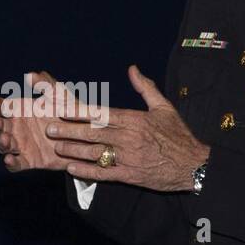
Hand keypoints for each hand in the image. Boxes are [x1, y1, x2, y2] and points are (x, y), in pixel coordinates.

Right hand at [0, 71, 91, 171]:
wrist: (84, 138)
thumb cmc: (70, 112)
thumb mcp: (60, 96)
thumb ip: (47, 85)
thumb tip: (31, 74)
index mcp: (20, 110)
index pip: (2, 107)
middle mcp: (17, 128)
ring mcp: (21, 145)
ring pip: (5, 145)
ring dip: (1, 143)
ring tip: (5, 139)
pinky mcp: (29, 161)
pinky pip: (16, 164)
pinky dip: (10, 163)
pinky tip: (9, 160)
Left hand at [45, 64, 209, 191]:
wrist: (194, 164)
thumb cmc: (178, 135)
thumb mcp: (164, 107)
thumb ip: (145, 88)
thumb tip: (132, 68)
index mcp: (134, 119)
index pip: (101, 114)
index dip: (79, 112)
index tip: (61, 109)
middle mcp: (128, 138)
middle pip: (92, 133)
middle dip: (69, 130)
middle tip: (49, 128)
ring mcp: (129, 158)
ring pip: (94, 153)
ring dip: (73, 151)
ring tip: (56, 147)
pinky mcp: (131, 176)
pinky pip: (104, 174)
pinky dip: (87, 172)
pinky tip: (71, 170)